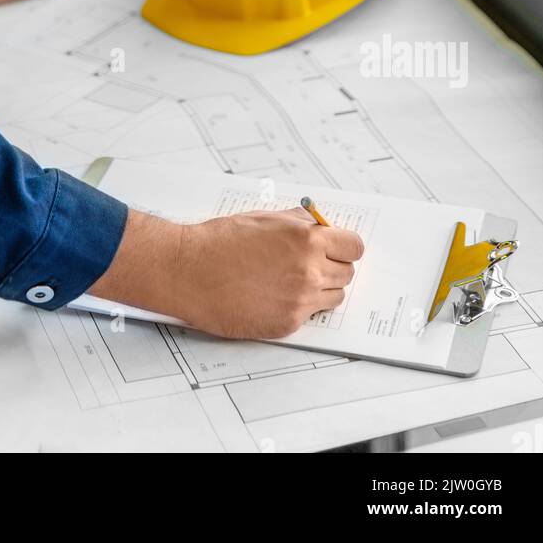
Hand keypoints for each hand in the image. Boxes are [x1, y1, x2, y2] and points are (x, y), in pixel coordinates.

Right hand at [87, 205, 363, 340]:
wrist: (188, 271)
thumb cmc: (218, 242)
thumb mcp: (263, 218)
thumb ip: (298, 222)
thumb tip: (318, 224)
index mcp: (305, 240)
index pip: (354, 247)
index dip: (345, 246)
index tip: (339, 247)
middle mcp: (308, 272)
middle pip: (347, 273)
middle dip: (333, 266)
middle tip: (311, 263)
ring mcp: (299, 301)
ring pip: (334, 297)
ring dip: (321, 288)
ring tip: (291, 280)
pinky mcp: (287, 324)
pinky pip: (310, 315)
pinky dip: (299, 306)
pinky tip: (275, 295)